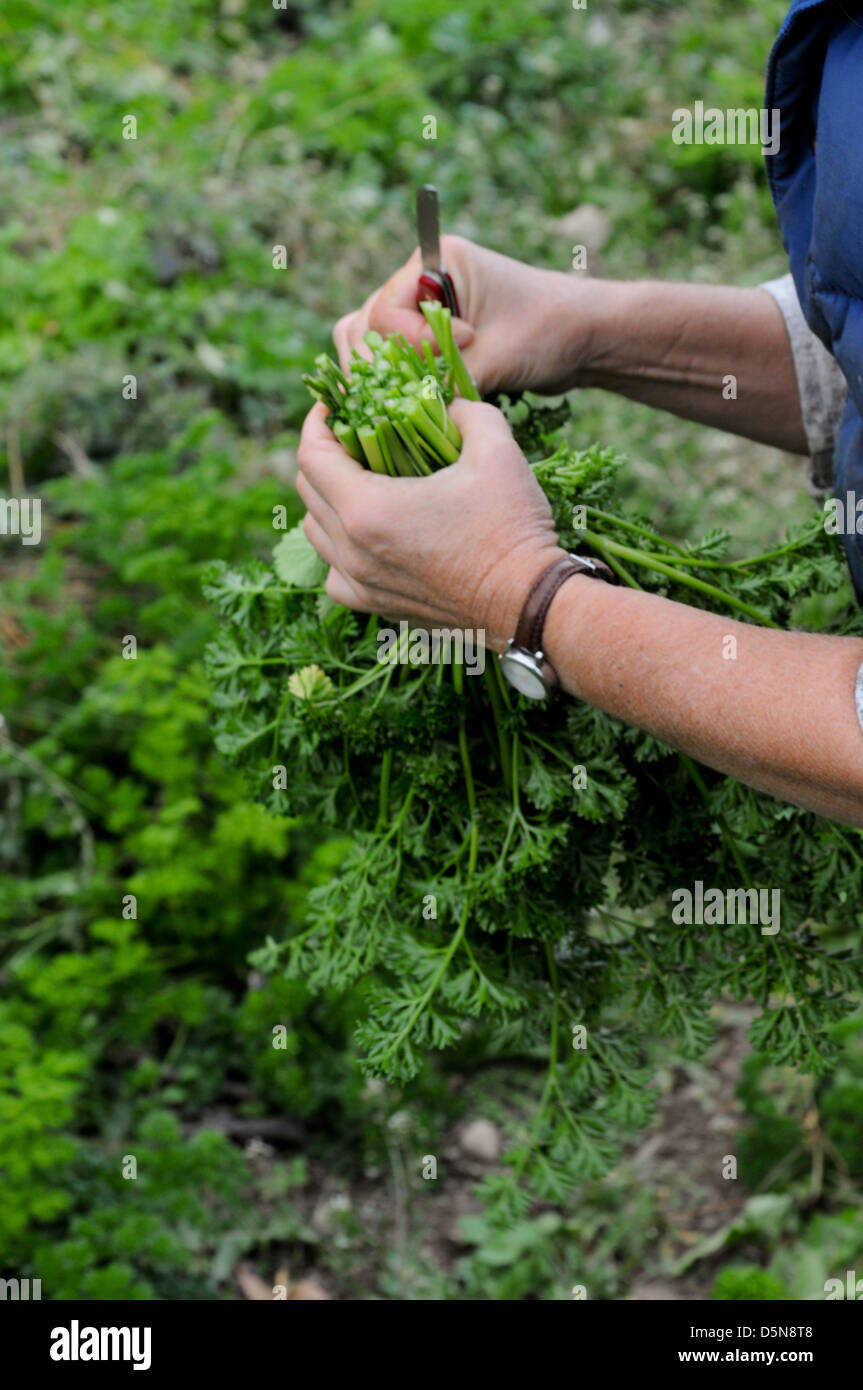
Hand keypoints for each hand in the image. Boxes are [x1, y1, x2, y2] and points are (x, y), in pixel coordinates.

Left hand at [296, 398, 565, 648]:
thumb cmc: (512, 528)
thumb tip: (445, 402)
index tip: (335, 406)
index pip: (311, 456)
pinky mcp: (378, 607)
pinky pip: (335, 574)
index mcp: (367, 509)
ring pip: (316, 533)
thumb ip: (465, 411)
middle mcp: (353, 552)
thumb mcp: (496, 449)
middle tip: (354, 437)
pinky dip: (340, 550)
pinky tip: (369, 536)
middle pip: (308, 492)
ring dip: (328, 501)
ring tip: (361, 482)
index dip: (317, 422)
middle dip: (324, 455)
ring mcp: (362, 585)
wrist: (529, 604)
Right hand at [333, 235, 598, 396]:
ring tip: (406, 401)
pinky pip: (390, 366)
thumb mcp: (498, 356)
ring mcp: (420, 314)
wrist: (587, 340)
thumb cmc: (550, 330)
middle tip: (407, 393)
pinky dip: (392, 387)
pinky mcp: (428, 344)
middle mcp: (420, 283)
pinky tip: (407, 408)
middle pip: (361, 327)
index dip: (411, 341)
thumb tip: (403, 410)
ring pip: (367, 347)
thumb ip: (448, 380)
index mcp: (436, 261)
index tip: (466, 345)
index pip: (384, 309)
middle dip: (376, 366)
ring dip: (378, 379)